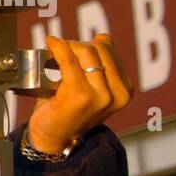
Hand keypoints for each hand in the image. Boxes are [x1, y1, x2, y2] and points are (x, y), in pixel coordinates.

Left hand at [29, 33, 132, 153]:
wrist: (54, 138)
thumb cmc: (67, 110)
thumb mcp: (91, 87)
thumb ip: (101, 65)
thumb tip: (103, 37)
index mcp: (124, 89)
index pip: (109, 50)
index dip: (88, 43)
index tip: (73, 47)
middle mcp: (118, 93)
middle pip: (98, 49)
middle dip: (77, 44)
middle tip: (60, 49)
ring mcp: (101, 95)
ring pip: (86, 53)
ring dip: (68, 47)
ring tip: (55, 51)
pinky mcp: (80, 95)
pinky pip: (69, 62)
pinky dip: (59, 49)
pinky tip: (51, 43)